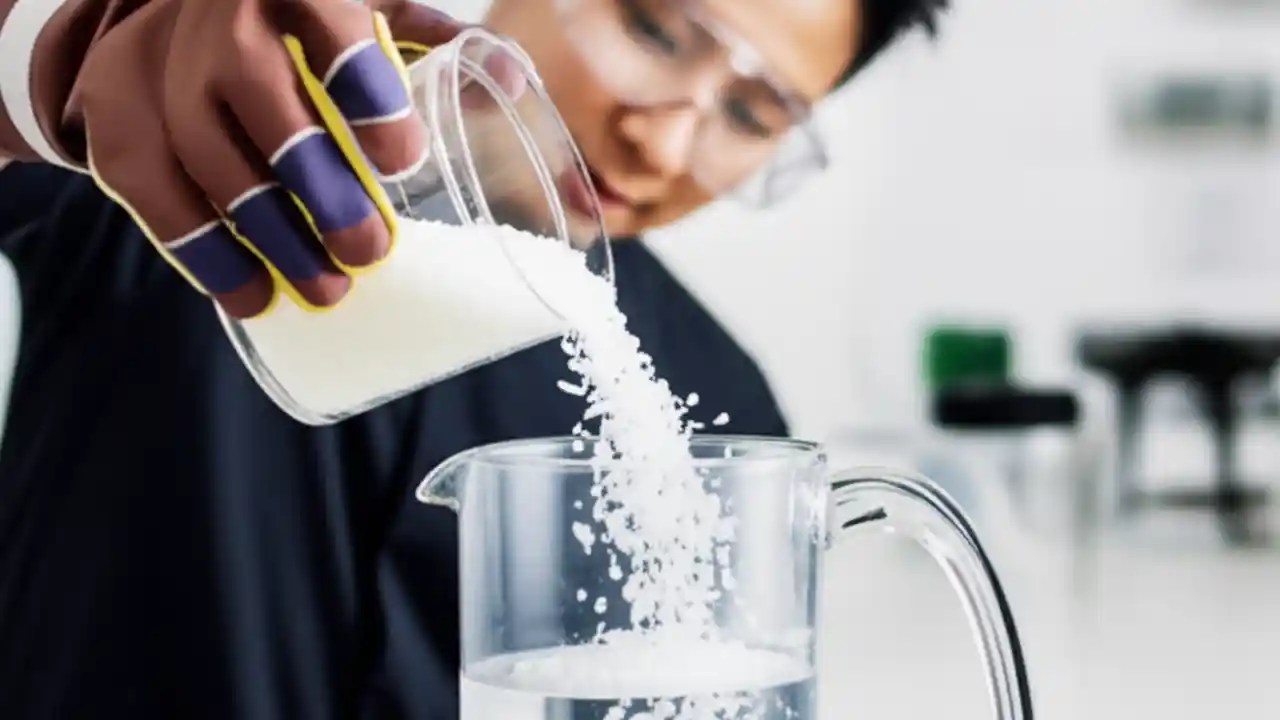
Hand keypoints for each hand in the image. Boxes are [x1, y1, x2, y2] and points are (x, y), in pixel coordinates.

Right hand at [76, 0, 466, 317]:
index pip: (333, 29)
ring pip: (202, 155)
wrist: (181, 4)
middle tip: (367, 251)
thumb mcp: (362, 8)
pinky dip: (198, 248)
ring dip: (265, 237)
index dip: (368, 96)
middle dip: (322, 191)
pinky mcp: (117, 109)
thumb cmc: (297, 15)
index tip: (403, 160)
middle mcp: (221, 14)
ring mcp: (158, 59)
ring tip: (322, 291)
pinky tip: (247, 291)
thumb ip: (429, 39)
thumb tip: (512, 79)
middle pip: (268, 105)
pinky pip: (145, 187)